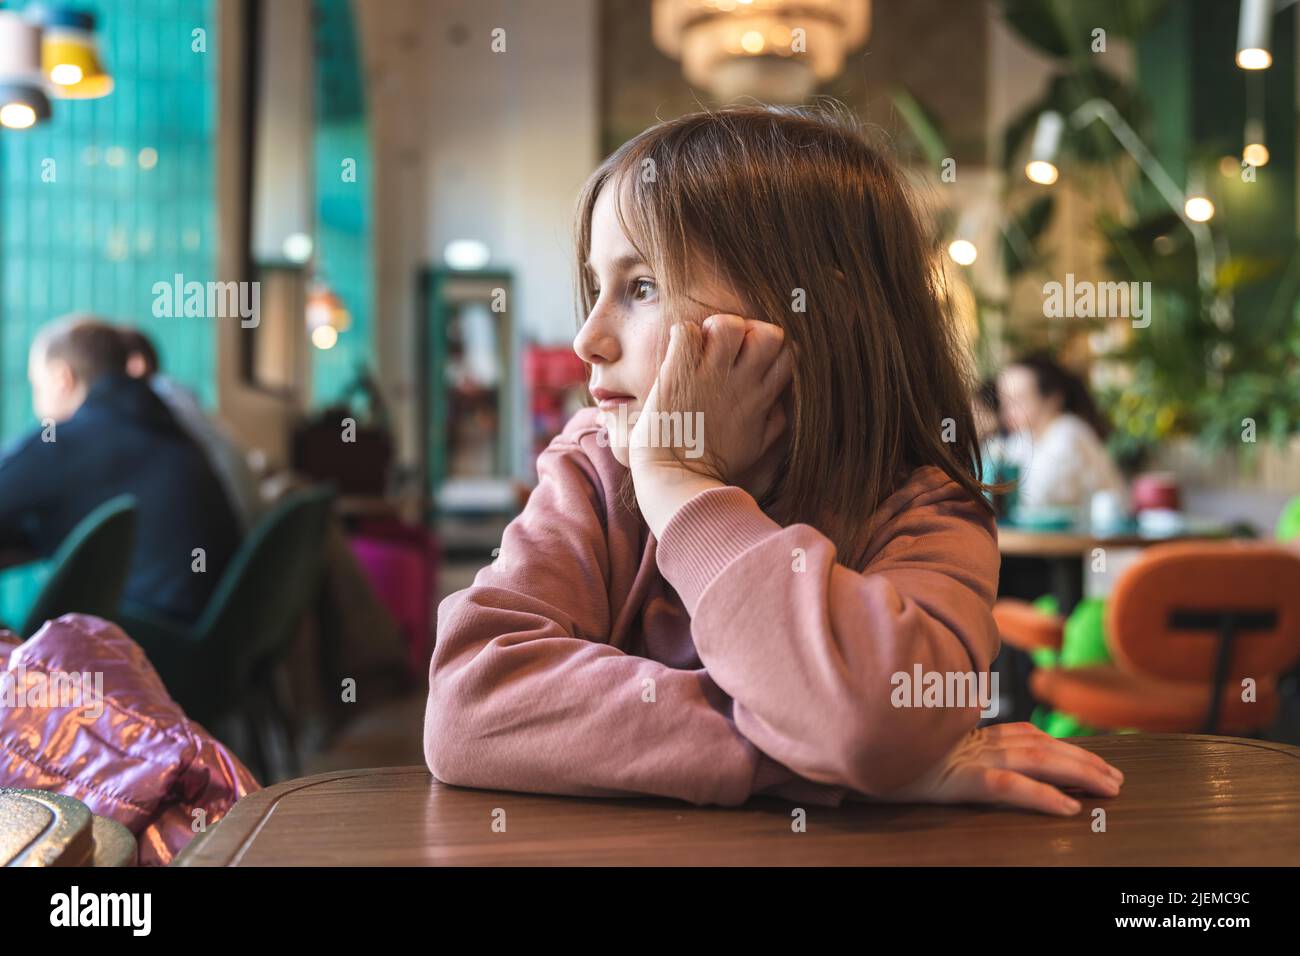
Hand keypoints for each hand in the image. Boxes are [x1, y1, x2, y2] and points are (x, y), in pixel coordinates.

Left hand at [629, 313, 791, 484]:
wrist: (675, 479)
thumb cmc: (713, 465)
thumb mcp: (756, 447)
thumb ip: (774, 422)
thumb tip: (780, 404)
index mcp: (760, 398)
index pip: (789, 354)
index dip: (773, 348)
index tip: (751, 358)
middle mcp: (741, 383)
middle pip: (769, 332)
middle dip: (750, 331)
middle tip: (726, 349)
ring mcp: (710, 375)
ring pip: (729, 324)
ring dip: (715, 328)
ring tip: (702, 348)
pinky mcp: (679, 372)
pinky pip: (687, 332)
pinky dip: (682, 336)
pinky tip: (678, 354)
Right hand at [879, 721, 1123, 815]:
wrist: (850, 737)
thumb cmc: (881, 744)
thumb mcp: (916, 739)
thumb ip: (941, 737)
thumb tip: (956, 743)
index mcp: (966, 734)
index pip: (1022, 735)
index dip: (1059, 745)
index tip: (1089, 758)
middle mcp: (973, 741)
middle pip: (1042, 748)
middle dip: (1084, 762)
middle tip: (1117, 779)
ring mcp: (968, 758)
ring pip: (1037, 762)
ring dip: (1079, 774)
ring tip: (1109, 788)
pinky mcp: (958, 779)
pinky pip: (1009, 787)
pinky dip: (1041, 796)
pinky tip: (1067, 808)